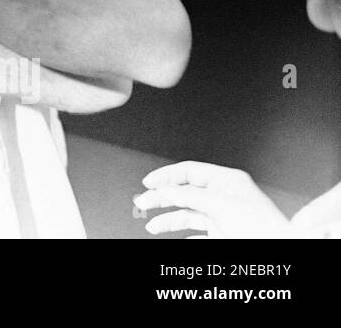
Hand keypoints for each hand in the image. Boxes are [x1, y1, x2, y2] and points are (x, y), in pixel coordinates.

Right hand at [134, 161, 292, 237]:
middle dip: (161, 197)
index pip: (189, 171)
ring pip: (187, 213)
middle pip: (184, 192)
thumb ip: (189, 196)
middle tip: (142, 202)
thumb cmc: (264, 227)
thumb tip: (164, 190)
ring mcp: (223, 216)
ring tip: (151, 224)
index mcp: (228, 180)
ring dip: (167, 219)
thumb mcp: (221, 204)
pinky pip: (197, 232)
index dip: (166, 176)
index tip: (148, 182)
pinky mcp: (223, 234)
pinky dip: (183, 234)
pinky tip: (173, 236)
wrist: (280, 250)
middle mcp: (224, 196)